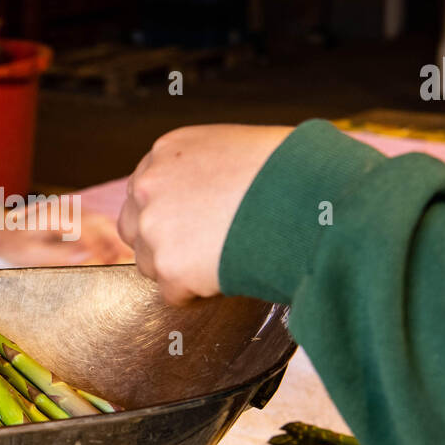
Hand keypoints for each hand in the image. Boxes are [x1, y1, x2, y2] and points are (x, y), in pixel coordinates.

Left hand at [0, 203, 132, 266]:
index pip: (87, 230)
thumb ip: (57, 255)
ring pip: (105, 223)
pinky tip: (121, 253)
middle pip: (102, 223)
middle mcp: (68, 209)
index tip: (114, 265)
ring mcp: (75, 211)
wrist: (1, 231)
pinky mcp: (78, 217)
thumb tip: (87, 255)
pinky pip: (101, 225)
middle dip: (118, 243)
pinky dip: (113, 238)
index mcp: (56, 216)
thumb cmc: (13, 244)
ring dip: (119, 240)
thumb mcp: (29, 254)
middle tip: (132, 263)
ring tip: (130, 260)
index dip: (103, 248)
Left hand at [118, 125, 291, 303]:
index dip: (170, 214)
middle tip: (203, 250)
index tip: (192, 226)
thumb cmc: (291, 171)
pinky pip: (174, 295)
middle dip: (164, 243)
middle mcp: (150, 185)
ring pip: (152, 265)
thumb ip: (203, 172)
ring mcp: (155, 226)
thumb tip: (204, 199)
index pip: (144, 192)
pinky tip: (228, 274)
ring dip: (181, 270)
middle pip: (136, 228)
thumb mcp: (236, 149)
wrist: (308, 196)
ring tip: (225, 260)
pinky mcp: (170, 266)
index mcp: (167, 152)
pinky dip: (199, 294)